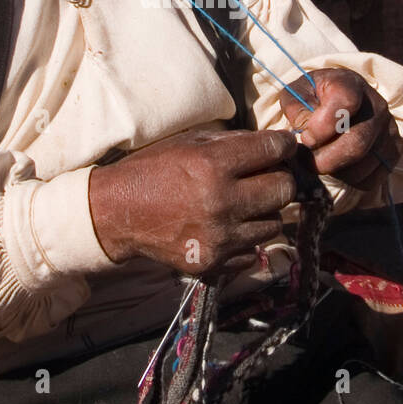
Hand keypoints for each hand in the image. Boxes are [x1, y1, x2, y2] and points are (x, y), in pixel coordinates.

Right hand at [88, 128, 298, 277]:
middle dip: (281, 178)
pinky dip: (247, 238)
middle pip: (284, 190)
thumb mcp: (189, 142)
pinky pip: (254, 250)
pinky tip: (229, 226)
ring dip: (264, 211)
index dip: (285, 144)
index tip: (285, 145)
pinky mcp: (215, 262)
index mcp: (213, 165)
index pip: (273, 150)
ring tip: (244, 203)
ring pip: (275, 223)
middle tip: (267, 175)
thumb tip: (275, 142)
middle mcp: (221, 202)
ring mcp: (220, 237)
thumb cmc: (152, 170)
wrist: (117, 214)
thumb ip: (233, 141)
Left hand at [277, 67, 401, 196]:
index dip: (322, 126)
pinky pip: (373, 178)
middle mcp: (376, 105)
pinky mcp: (393, 150)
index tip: (306, 136)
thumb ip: (296, 107)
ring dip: (336, 171)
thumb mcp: (297, 93)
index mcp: (350, 85)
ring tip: (320, 161)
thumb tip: (305, 129)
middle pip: (357, 143)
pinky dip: (351, 180)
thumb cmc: (314, 98)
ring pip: (364, 165)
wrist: (340, 103)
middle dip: (325, 160)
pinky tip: (338, 167)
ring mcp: (388, 129)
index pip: (346, 103)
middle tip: (306, 160)